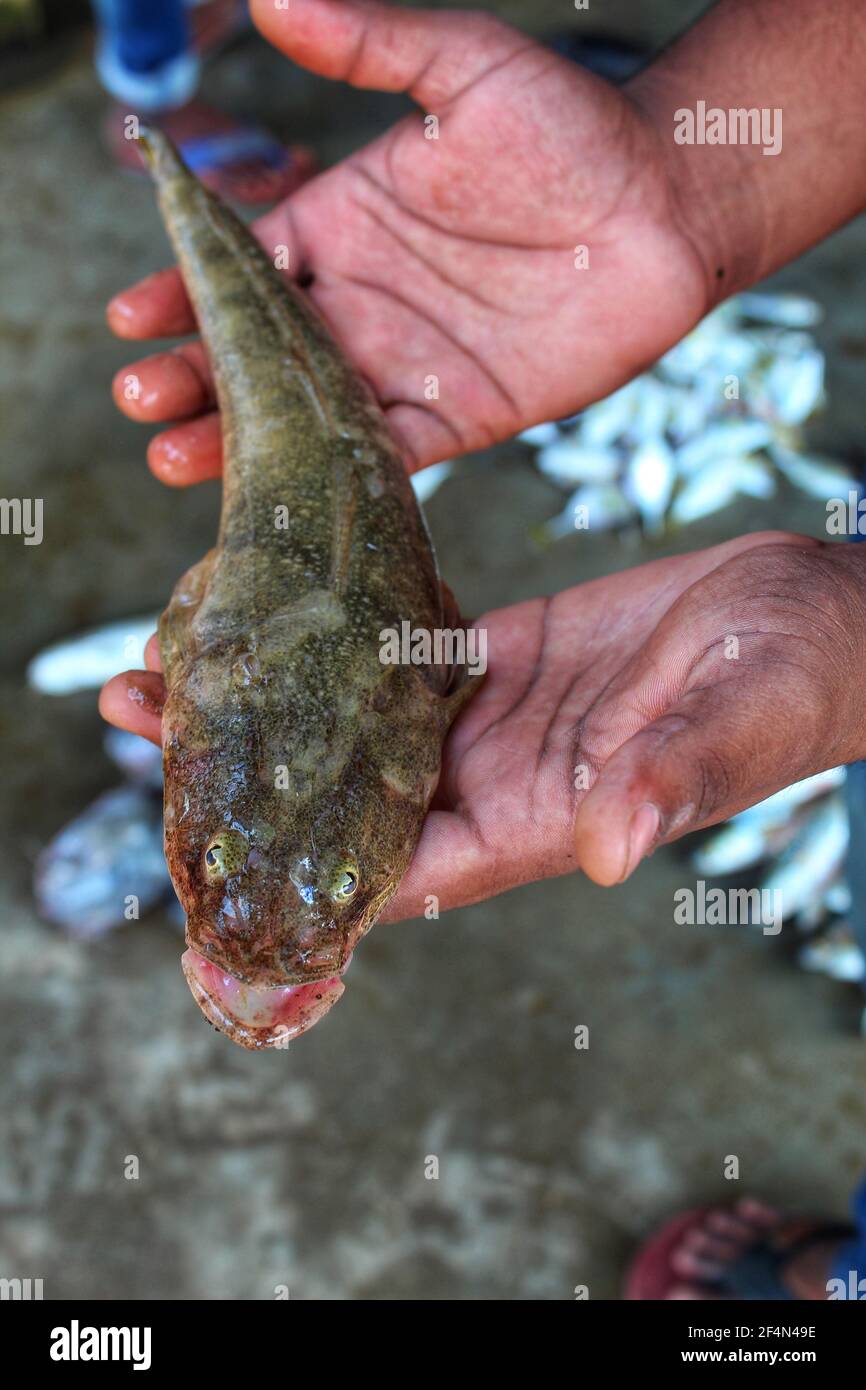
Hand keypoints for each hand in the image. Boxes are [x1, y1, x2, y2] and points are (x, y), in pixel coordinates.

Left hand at [100, 531, 865, 913]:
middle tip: (137, 717)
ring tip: (167, 652)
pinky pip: (397, 654)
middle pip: (345, 798)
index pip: (403, 873)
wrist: (813, 613)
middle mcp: (496, 780)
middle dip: (246, 773)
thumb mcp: (736, 724)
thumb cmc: (793, 681)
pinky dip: (329, 640)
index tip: (205, 875)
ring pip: (355, 723)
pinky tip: (264, 608)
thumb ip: (671, 781)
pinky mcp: (498, 651)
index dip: (305, 884)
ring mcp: (492, 716)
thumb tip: (608, 844)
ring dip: (269, 698)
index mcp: (541, 819)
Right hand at [106, 0, 707, 476]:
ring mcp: (407, 365)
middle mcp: (364, 303)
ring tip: (177, 457)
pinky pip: (387, 456)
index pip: (243, 268)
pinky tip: (287, 491)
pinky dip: (335, 475)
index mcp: (346, 226)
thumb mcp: (463, 70)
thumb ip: (371, 45)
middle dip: (194, 375)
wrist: (668, 204)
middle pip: (258, 351)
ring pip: (306, 414)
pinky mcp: (461, 417)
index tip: (131, 317)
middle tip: (141, 396)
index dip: (183, 292)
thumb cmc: (571, 128)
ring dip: (242, 438)